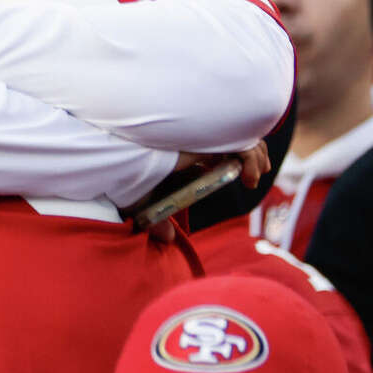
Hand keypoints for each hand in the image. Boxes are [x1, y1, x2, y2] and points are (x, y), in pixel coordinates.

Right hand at [127, 143, 267, 240]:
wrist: (116, 161)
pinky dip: (251, 161)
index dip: (236, 153)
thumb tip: (167, 239)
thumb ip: (159, 220)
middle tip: (255, 175)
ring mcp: (201, 136)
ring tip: (254, 178)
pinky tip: (249, 179)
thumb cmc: (123, 176)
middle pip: (234, 133)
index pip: (217, 141)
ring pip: (243, 135)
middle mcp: (194, 138)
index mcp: (181, 147)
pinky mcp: (207, 140)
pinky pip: (242, 145)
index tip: (245, 176)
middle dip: (253, 152)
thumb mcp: (143, 201)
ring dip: (256, 157)